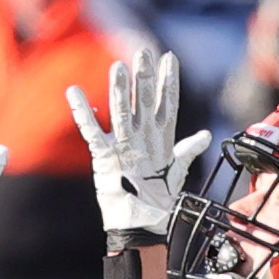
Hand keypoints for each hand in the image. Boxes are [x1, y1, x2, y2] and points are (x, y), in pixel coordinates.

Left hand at [66, 50, 210, 239]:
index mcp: (162, 141)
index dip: (169, 81)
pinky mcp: (105, 158)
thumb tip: (205, 136)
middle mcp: (145, 140)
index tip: (169, 57)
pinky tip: (73, 91)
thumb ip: (187, 150)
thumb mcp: (175, 171)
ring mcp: (125, 148)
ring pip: (122, 112)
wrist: (142, 226)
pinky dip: (81, 111)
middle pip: (145, 102)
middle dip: (144, 77)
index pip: (168, 104)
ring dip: (119, 89)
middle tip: (143, 52)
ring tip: (118, 66)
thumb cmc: (158, 202)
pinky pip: (91, 130)